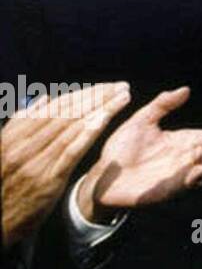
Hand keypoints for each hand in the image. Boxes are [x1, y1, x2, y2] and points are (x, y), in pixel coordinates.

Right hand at [1, 83, 130, 245]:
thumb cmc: (7, 182)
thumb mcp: (7, 150)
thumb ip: (23, 122)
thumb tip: (45, 98)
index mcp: (14, 136)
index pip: (55, 107)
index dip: (83, 93)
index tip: (106, 86)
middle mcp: (24, 146)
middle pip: (67, 114)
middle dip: (98, 97)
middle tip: (122, 86)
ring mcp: (36, 162)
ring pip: (72, 128)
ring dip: (101, 110)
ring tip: (122, 98)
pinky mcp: (48, 180)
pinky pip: (70, 152)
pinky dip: (87, 134)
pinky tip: (104, 120)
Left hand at [78, 87, 201, 222]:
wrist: (104, 174)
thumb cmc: (121, 147)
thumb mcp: (141, 120)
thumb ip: (162, 104)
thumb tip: (186, 89)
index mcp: (179, 139)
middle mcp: (183, 156)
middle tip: (201, 143)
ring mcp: (178, 173)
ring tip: (197, 153)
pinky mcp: (171, 188)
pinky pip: (191, 183)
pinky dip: (198, 177)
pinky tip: (197, 170)